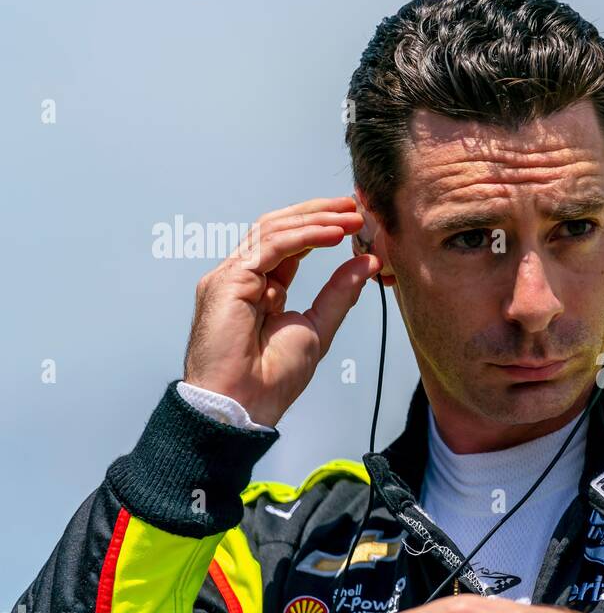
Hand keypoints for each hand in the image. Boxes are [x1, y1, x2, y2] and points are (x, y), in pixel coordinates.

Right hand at [182, 196, 381, 426]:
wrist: (243, 406)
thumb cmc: (271, 378)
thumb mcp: (318, 328)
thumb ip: (339, 293)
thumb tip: (366, 262)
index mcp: (261, 289)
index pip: (290, 245)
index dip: (321, 228)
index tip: (355, 221)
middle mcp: (243, 277)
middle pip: (279, 228)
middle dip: (319, 214)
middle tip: (355, 207)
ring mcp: (231, 276)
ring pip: (274, 230)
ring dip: (316, 219)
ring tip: (351, 216)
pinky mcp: (228, 280)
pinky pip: (271, 246)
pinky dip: (305, 235)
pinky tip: (334, 233)